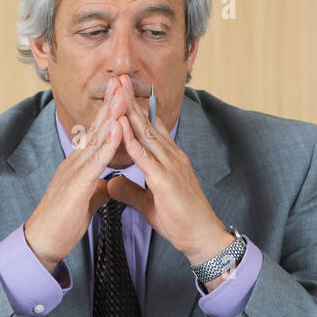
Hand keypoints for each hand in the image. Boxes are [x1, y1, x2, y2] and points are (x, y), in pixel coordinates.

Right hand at [23, 76, 127, 272]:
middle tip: (121, 81)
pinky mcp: (77, 185)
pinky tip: (118, 129)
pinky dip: (108, 143)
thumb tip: (109, 184)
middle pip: (96, 128)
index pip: (96, 134)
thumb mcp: (86, 200)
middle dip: (110, 105)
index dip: (109, 115)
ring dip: (111, 116)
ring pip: (95, 138)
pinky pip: (96, 160)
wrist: (43, 242)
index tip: (121, 96)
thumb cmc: (63, 222)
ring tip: (123, 95)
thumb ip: (97, 188)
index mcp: (78, 165)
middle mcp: (75, 162)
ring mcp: (74, 171)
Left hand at [107, 74, 234, 265]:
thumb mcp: (149, 202)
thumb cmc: (181, 221)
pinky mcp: (166, 180)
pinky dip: (132, 140)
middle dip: (132, 101)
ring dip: (130, 113)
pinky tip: (121, 127)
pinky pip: (145, 157)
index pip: (151, 129)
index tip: (123, 93)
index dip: (136, 110)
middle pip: (149, 123)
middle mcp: (172, 157)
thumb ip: (131, 190)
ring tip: (118, 93)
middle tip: (119, 78)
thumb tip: (113, 183)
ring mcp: (170, 166)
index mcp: (169, 160)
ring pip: (147, 134)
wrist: (203, 238)